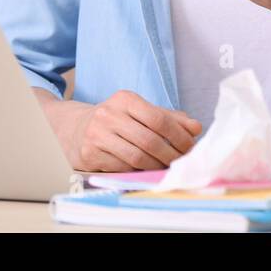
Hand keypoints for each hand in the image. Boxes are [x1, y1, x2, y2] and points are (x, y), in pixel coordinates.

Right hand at [40, 89, 201, 172]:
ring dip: (156, 166)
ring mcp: (97, 135)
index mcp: (125, 99)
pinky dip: (138, 171)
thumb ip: (168, 118)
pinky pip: (122, 167)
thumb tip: (196, 128)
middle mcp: (109, 114)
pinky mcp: (90, 154)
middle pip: (149, 140)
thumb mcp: (139, 111)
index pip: (159, 118)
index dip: (179, 135)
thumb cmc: (116, 120)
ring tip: (166, 167)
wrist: (75, 129)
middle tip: (181, 161)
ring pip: (137, 157)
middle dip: (171, 154)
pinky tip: (146, 170)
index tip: (190, 146)